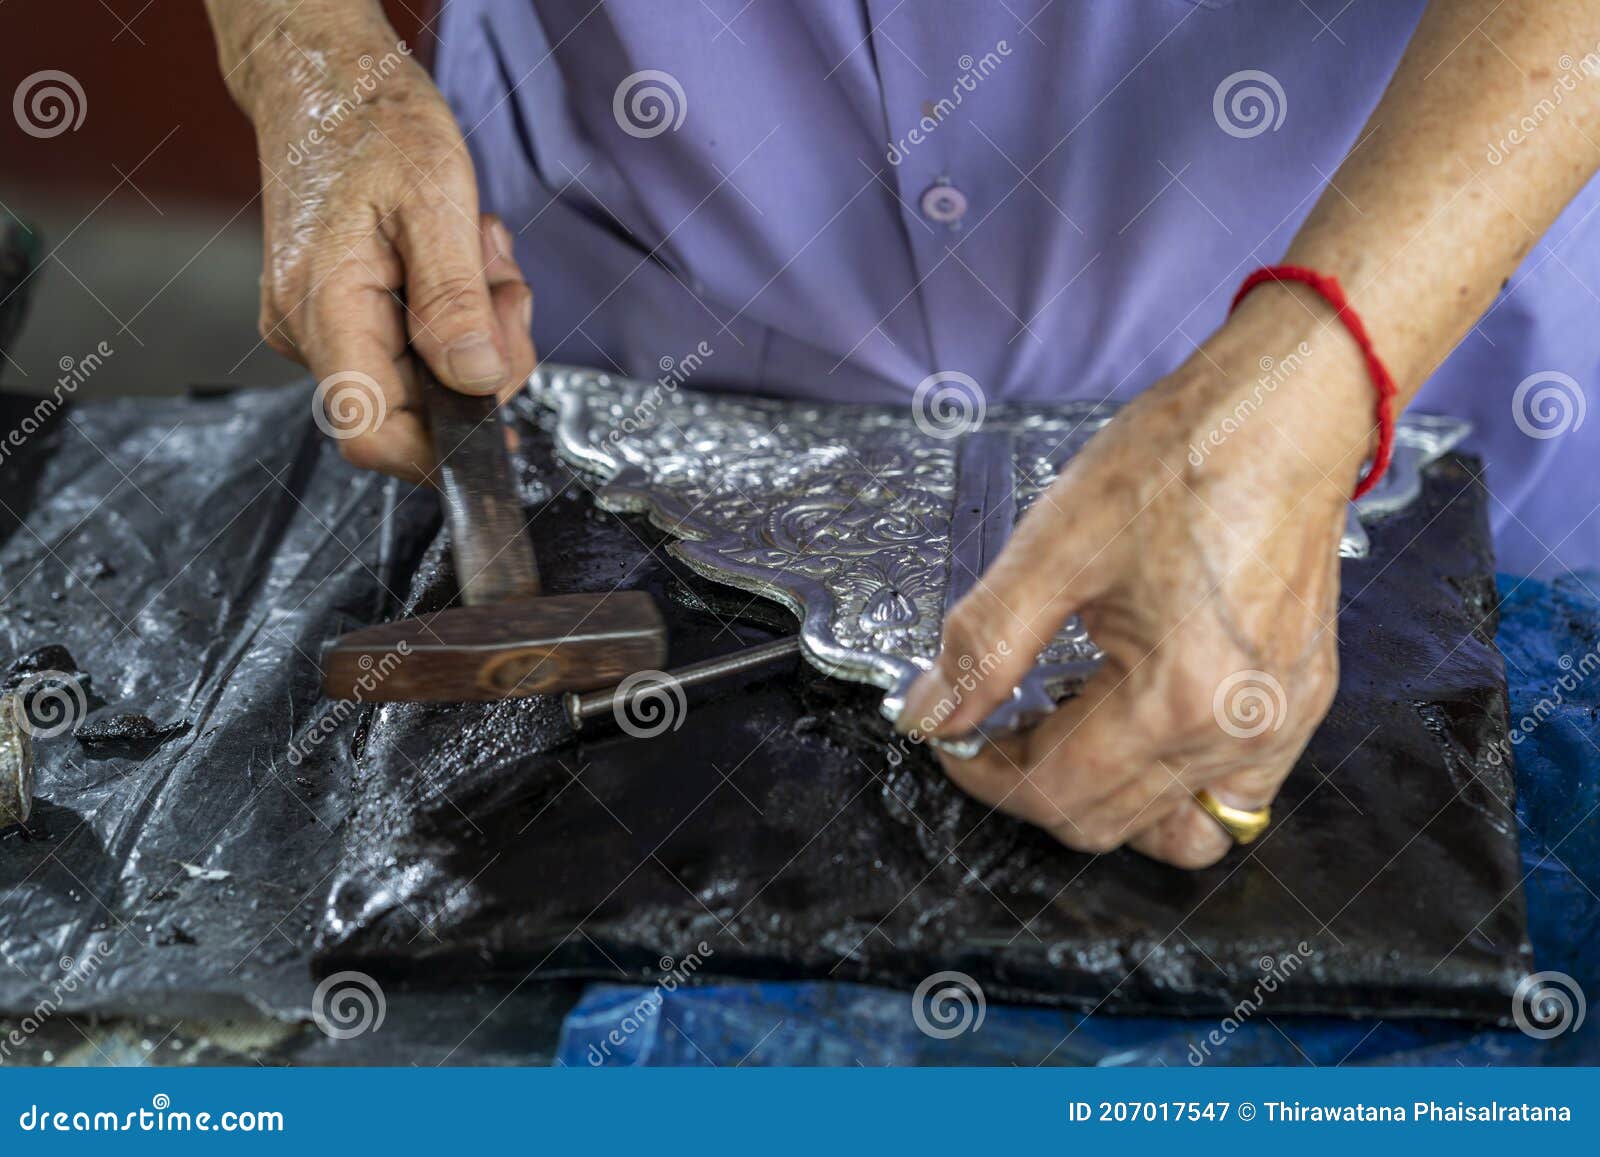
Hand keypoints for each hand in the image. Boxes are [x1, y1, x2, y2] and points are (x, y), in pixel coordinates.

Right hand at [212, 1, 535, 479]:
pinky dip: (456, 311)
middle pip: (415, 409)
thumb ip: (455, 302)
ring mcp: (324, 325)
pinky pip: (416, 345)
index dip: (440, 452)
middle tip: (502, 289)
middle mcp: (311, 330)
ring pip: (425, 376)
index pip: (372, 434)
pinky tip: (459, 258)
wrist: (325, 79)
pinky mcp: (344, 314)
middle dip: (482, 362)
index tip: (498, 432)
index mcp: (324, 310)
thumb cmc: (372, 124)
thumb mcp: (435, 202)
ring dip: (477, 327)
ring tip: (479, 255)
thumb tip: (477, 382)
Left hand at [901, 290, 1374, 867]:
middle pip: (1104, 822)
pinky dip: (1169, 790)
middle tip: (989, 725)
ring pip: (1169, 830)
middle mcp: (1237, 734)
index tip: (948, 733)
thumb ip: (984, 645)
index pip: (1053, 792)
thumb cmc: (1179, 464)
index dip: (982, 774)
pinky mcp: (1299, 708)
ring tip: (1059, 731)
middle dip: (1028, 782)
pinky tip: (1132, 729)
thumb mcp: (1054, 547)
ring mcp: (1279, 729)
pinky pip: (1229, 799)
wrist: (1283, 415)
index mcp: (1176, 700)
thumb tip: (930, 715)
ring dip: (1098, 799)